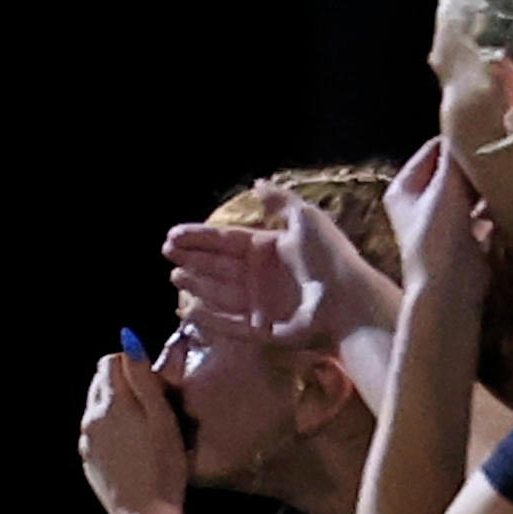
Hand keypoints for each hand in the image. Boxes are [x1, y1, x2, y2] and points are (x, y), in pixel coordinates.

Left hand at [78, 352, 191, 513]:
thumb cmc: (163, 466)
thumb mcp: (162, 417)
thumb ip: (143, 377)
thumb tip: (127, 339)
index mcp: (110, 403)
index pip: (111, 360)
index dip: (134, 365)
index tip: (154, 385)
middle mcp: (91, 417)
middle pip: (101, 380)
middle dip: (123, 382)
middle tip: (151, 405)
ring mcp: (86, 440)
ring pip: (98, 405)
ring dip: (117, 405)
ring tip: (144, 427)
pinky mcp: (88, 459)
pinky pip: (97, 431)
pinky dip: (112, 429)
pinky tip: (132, 447)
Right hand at [165, 189, 395, 351]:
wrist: (346, 300)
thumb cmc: (327, 258)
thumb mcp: (305, 219)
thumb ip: (279, 201)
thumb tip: (257, 182)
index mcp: (269, 249)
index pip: (227, 241)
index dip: (200, 237)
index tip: (173, 234)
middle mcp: (261, 277)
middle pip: (219, 266)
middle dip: (193, 258)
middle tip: (166, 251)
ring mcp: (260, 305)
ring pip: (219, 293)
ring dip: (196, 285)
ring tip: (174, 276)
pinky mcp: (262, 331)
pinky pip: (230, 325)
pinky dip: (211, 319)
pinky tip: (190, 311)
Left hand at [381, 138, 492, 313]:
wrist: (449, 290)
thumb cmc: (439, 234)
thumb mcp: (447, 185)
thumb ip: (458, 154)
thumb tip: (471, 122)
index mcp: (403, 188)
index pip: (435, 148)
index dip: (460, 142)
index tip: (487, 137)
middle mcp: (417, 204)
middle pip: (453, 171)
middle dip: (476, 167)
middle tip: (503, 156)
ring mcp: (440, 224)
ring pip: (469, 193)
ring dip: (487, 188)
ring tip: (509, 179)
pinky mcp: (461, 242)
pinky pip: (482, 217)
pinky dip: (494, 211)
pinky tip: (510, 207)